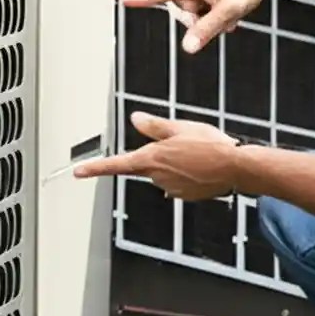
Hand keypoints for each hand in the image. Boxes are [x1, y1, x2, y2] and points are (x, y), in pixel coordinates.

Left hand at [72, 112, 241, 200]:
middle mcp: (157, 177)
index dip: (95, 168)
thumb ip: (154, 126)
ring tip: (197, 153)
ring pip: (164, 174)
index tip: (78, 172)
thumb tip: (135, 119)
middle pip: (147, 166)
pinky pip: (179, 183)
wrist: (236, 167)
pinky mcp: (186, 196)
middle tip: (185, 142)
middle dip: (159, 155)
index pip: (116, 165)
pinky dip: (186, 174)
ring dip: (174, 164)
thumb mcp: (179, 127)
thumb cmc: (210, 145)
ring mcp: (171, 189)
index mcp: (152, 159)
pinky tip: (201, 166)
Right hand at [122, 0, 276, 52]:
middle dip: (200, 21)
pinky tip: (230, 13)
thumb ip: (206, 29)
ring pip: (195, 14)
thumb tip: (188, 47)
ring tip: (230, 13)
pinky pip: (203, 11)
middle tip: (222, 18)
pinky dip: (215, 16)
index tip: (124, 2)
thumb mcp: (228, 11)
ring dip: (211, 19)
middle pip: (182, 12)